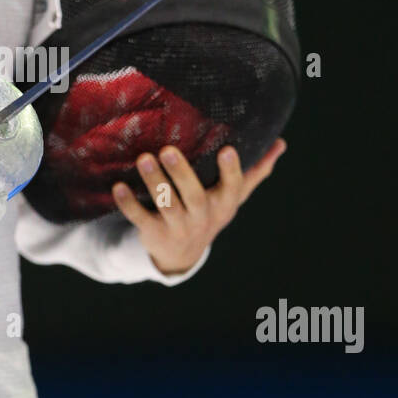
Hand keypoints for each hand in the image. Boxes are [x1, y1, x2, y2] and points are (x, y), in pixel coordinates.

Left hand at [111, 139, 286, 275]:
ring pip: (166, 205)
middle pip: (194, 196)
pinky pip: (140, 218)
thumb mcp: (232, 196)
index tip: (228, 149)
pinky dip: (128, 203)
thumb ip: (254, 171)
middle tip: (168, 150)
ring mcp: (178, 226)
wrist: (181, 254)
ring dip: (155, 183)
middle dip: (182, 174)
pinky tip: (118, 186)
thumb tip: (280, 144)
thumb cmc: (209, 211)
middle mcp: (202, 216)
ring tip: (144, 159)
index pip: (233, 187)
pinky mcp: (153, 233)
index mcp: (224, 204)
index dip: (231, 170)